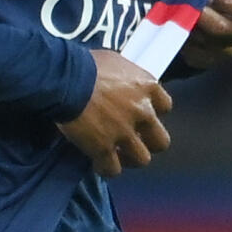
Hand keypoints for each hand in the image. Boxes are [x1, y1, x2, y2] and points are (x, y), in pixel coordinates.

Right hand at [57, 49, 173, 176]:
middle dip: (149, 143)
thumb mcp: (115, 62)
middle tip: (134, 140)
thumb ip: (126, 77)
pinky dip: (105, 168)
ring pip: (142, 159)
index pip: (165, 106)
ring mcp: (125, 132)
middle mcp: (142, 111)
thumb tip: (121, 82)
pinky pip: (112, 169)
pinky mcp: (104, 148)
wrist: (66, 78)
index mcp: (147, 86)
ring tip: (117, 155)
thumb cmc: (85, 64)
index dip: (154, 113)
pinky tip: (97, 163)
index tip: (141, 115)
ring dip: (130, 158)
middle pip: (161, 140)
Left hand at [178, 0, 231, 71]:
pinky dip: (188, 46)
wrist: (205, 7)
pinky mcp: (216, 59)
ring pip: (216, 46)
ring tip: (182, 16)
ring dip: (196, 31)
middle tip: (191, 8)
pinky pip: (202, 57)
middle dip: (209, 20)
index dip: (231, 4)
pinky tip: (179, 31)